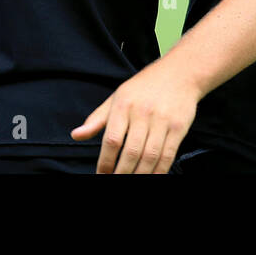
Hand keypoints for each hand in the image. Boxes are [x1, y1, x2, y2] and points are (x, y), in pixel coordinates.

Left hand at [71, 57, 200, 173]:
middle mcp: (143, 113)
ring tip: (131, 182)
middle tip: (116, 182)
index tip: (101, 175)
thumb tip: (76, 136)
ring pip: (150, 157)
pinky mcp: (179, 127)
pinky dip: (159, 171)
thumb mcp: (117, 97)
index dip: (105, 162)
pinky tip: (151, 176)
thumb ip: (96, 119)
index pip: (112, 140)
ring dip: (139, 175)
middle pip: (131, 152)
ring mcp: (162, 120)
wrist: (180, 72)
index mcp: (123, 105)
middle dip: (122, 174)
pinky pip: (168, 155)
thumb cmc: (144, 87)